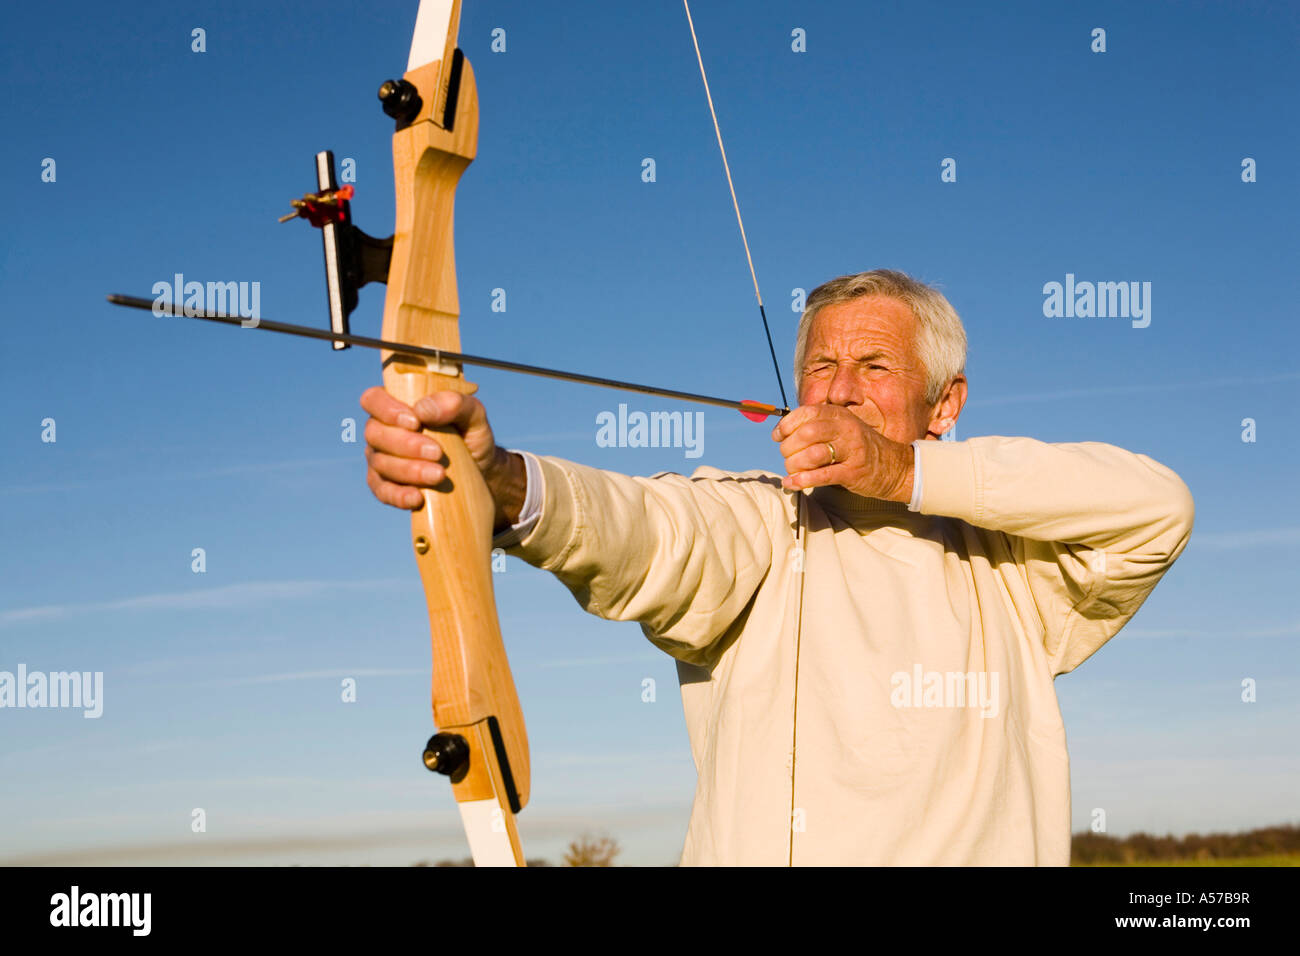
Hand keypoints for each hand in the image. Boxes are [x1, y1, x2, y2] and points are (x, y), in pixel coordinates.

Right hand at [360, 387, 526, 528]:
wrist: (481, 470)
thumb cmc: (471, 435)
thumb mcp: (474, 416)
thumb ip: (455, 403)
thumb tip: (424, 409)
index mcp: (397, 405)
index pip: (373, 399)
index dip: (386, 409)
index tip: (415, 422)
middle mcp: (383, 431)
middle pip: (375, 433)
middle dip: (405, 444)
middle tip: (437, 453)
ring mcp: (381, 459)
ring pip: (380, 463)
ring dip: (409, 470)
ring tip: (439, 475)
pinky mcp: (386, 486)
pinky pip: (382, 491)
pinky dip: (398, 495)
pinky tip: (417, 497)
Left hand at [771, 405, 914, 502]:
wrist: (893, 467)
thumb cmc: (858, 448)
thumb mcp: (840, 429)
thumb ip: (816, 426)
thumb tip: (781, 431)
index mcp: (839, 415)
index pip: (806, 413)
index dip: (786, 425)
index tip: (777, 437)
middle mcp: (845, 429)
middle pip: (806, 433)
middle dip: (789, 447)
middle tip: (787, 457)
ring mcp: (851, 450)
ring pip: (812, 454)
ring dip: (795, 465)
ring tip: (792, 471)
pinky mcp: (853, 472)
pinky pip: (822, 475)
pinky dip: (802, 480)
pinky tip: (791, 483)